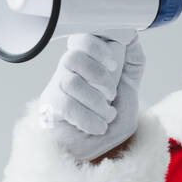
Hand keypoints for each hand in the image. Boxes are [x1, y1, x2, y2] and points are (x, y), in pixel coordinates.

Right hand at [36, 33, 144, 161]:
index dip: (97, 48)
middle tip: (111, 95)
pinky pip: (65, 106)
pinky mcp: (49, 109)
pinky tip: (98, 126)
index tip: (113, 65)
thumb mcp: (130, 86)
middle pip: (73, 57)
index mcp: (86, 61)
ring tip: (107, 115)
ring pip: (71, 82)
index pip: (81, 38)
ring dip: (96, 102)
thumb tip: (130, 33)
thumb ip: (132, 60)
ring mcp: (56, 89)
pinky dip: (87, 118)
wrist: (99, 148)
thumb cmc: (111, 115)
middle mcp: (67, 71)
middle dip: (99, 77)